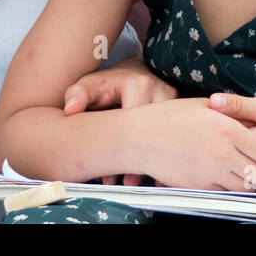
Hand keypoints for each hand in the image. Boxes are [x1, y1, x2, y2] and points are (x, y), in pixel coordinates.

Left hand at [64, 56, 177, 185]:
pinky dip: (168, 161)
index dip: (120, 153)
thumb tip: (70, 110)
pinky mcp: (184, 115)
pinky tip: (159, 178)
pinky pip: (178, 140)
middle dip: (139, 164)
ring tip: (138, 182)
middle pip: (153, 135)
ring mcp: (178, 104)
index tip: (108, 176)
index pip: (133, 125)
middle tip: (125, 184)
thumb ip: (77, 95)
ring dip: (153, 164)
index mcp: (141, 84)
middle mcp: (164, 93)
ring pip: (167, 140)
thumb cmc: (109, 83)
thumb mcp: (90, 84)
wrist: (137, 71)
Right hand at [127, 97, 255, 191]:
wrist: (141, 137)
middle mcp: (223, 153)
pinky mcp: (198, 187)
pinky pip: (223, 194)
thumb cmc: (169, 117)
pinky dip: (228, 190)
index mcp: (228, 129)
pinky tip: (225, 180)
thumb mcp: (203, 106)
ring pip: (244, 188)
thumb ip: (229, 113)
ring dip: (249, 186)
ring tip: (248, 178)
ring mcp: (210, 172)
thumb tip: (248, 119)